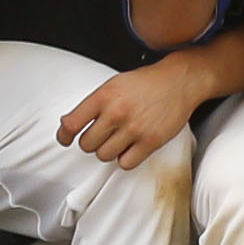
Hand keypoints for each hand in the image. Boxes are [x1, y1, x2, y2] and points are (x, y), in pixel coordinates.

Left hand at [59, 60, 204, 171]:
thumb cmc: (145, 83)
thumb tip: (68, 124)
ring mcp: (134, 128)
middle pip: (87, 144)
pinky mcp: (150, 141)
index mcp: (104, 96)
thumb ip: (93, 103)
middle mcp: (117, 112)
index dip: (64, 136)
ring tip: (119, 140)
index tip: (65, 139)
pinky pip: (125, 163)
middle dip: (92, 142)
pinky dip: (125, 159)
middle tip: (102, 135)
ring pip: (104, 156)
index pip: (72, 124)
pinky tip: (130, 147)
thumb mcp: (113, 84)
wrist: (179, 81)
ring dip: (108, 151)